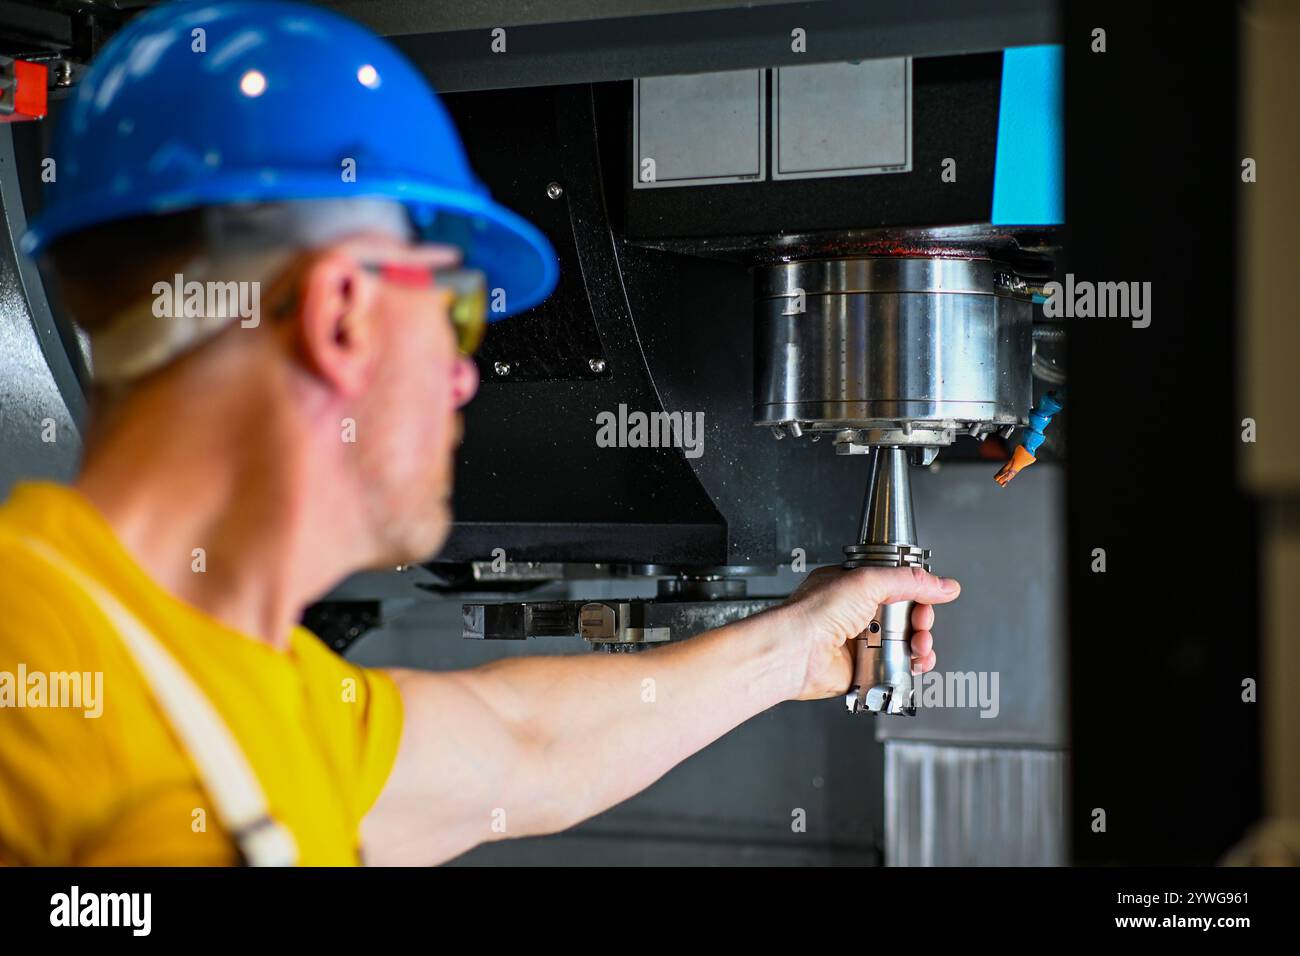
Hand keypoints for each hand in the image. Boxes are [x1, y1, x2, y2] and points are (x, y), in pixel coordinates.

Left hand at [780, 565, 961, 701]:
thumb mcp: (869, 582)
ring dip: (921, 645)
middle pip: (905, 617)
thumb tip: (943, 585)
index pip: (897, 587)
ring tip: (920, 646)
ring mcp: (859, 642)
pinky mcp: (862, 669)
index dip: (917, 594)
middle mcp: (855, 613)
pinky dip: (910, 666)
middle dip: (922, 621)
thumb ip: (909, 581)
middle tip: (922, 624)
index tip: (930, 599)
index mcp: (853, 587)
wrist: (796, 652)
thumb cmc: (814, 613)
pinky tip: (914, 662)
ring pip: (904, 643)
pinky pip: (895, 667)